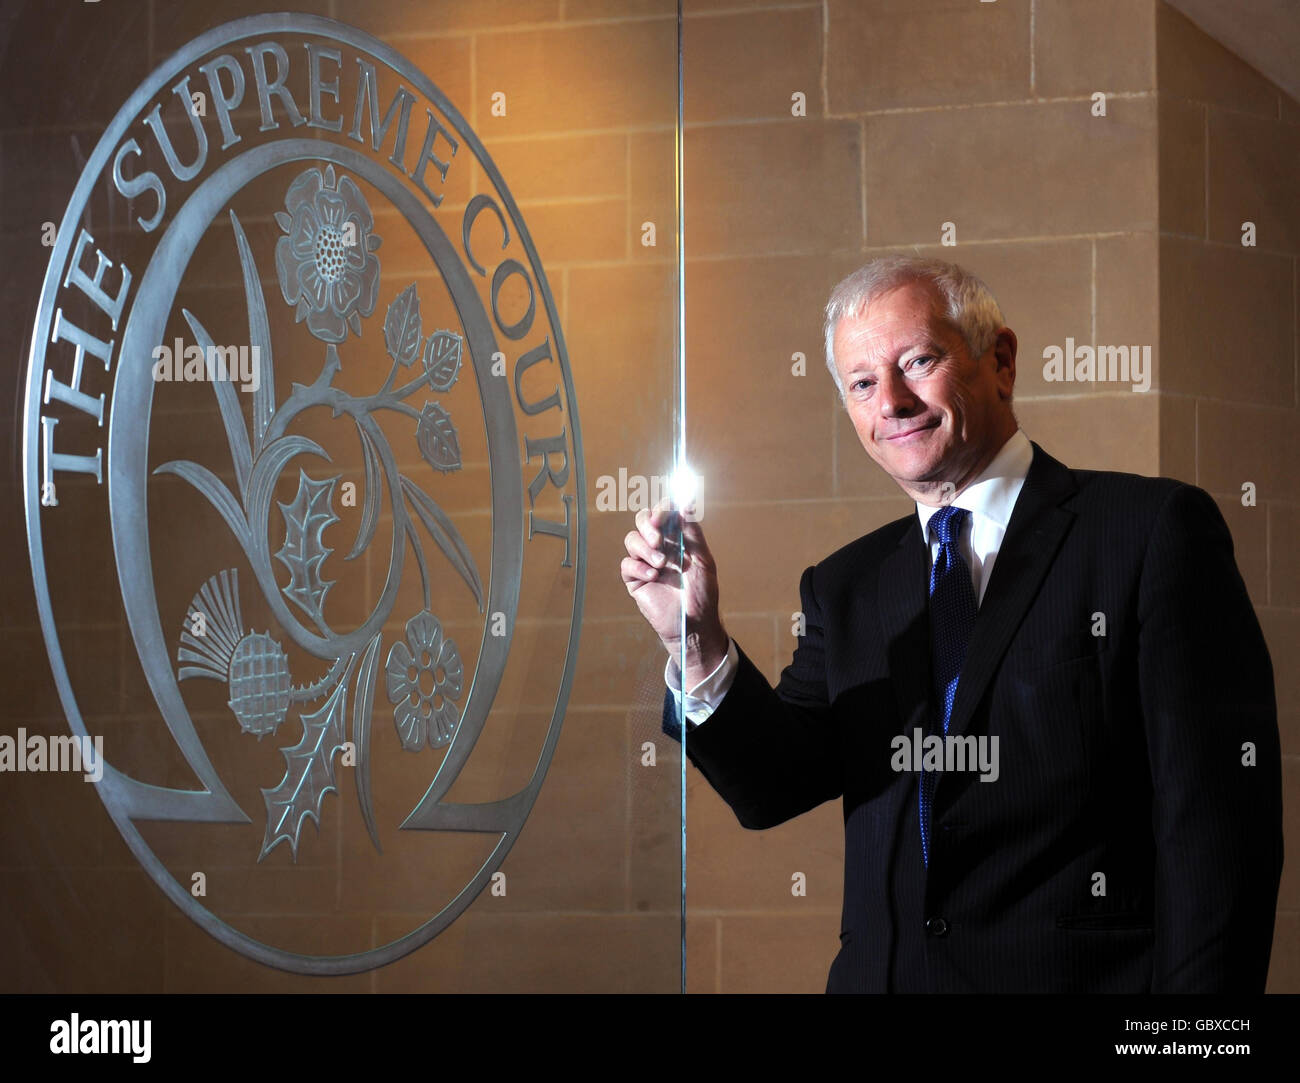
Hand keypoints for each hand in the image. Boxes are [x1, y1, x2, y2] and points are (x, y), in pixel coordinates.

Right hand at [621, 499, 727, 685]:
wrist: (694, 623)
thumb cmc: (703, 592)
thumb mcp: (704, 560)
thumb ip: (693, 533)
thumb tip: (686, 506)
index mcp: (677, 537)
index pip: (664, 513)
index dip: (663, 508)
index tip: (668, 509)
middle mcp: (659, 546)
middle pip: (642, 521)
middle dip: (648, 525)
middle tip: (659, 538)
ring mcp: (645, 561)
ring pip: (632, 540)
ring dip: (645, 548)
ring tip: (661, 563)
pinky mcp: (635, 579)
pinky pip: (627, 564)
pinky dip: (638, 567)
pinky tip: (653, 576)